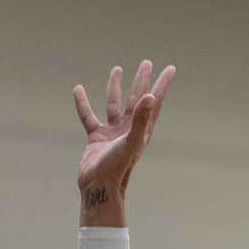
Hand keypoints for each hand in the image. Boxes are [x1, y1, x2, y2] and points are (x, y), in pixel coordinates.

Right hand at [75, 59, 173, 225]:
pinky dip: (83, 103)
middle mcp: (129, 127)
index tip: (170, 68)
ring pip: (114, 103)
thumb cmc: (118, 167)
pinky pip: (88, 115)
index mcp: (142, 128)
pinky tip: (78, 90)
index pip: (155, 100)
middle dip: (141, 80)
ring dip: (115, 87)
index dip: (162, 84)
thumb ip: (141, 118)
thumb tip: (150, 95)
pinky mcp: (96, 137)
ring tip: (117, 69)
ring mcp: (113, 132)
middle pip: (137, 98)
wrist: (99, 186)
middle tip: (146, 63)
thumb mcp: (131, 141)